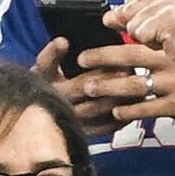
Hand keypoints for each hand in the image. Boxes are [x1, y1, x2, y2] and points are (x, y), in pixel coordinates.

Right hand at [33, 36, 157, 138]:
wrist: (36, 112)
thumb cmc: (44, 86)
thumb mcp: (43, 68)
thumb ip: (52, 55)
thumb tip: (61, 42)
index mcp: (58, 92)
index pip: (84, 83)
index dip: (103, 75)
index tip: (122, 66)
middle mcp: (68, 109)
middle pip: (97, 99)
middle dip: (116, 87)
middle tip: (133, 76)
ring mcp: (78, 123)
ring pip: (103, 114)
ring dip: (121, 103)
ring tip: (138, 90)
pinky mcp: (85, 133)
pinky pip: (105, 129)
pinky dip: (119, 120)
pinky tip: (131, 109)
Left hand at [89, 11, 174, 132]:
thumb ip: (171, 54)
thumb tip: (150, 51)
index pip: (140, 39)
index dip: (118, 37)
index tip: (100, 34)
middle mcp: (172, 64)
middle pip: (131, 58)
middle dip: (103, 58)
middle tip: (82, 61)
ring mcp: (174, 85)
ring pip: (134, 85)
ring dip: (109, 88)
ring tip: (90, 89)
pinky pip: (148, 109)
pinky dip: (130, 112)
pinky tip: (116, 113)